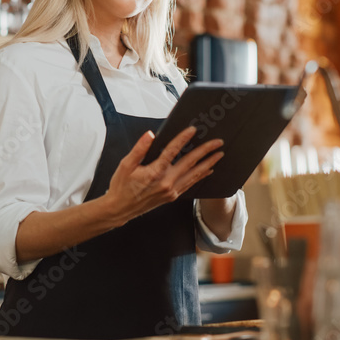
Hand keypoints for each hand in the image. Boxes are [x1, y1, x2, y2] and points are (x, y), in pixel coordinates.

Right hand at [102, 126, 223, 224]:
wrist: (120, 209)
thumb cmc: (121, 187)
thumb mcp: (125, 165)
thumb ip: (139, 149)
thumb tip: (150, 135)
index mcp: (155, 172)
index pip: (172, 151)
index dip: (183, 139)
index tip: (193, 130)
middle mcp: (166, 182)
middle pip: (190, 163)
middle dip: (206, 151)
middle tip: (217, 143)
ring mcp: (171, 191)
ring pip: (194, 175)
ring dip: (208, 164)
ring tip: (219, 155)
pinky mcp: (172, 196)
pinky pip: (190, 184)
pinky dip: (200, 176)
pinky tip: (207, 171)